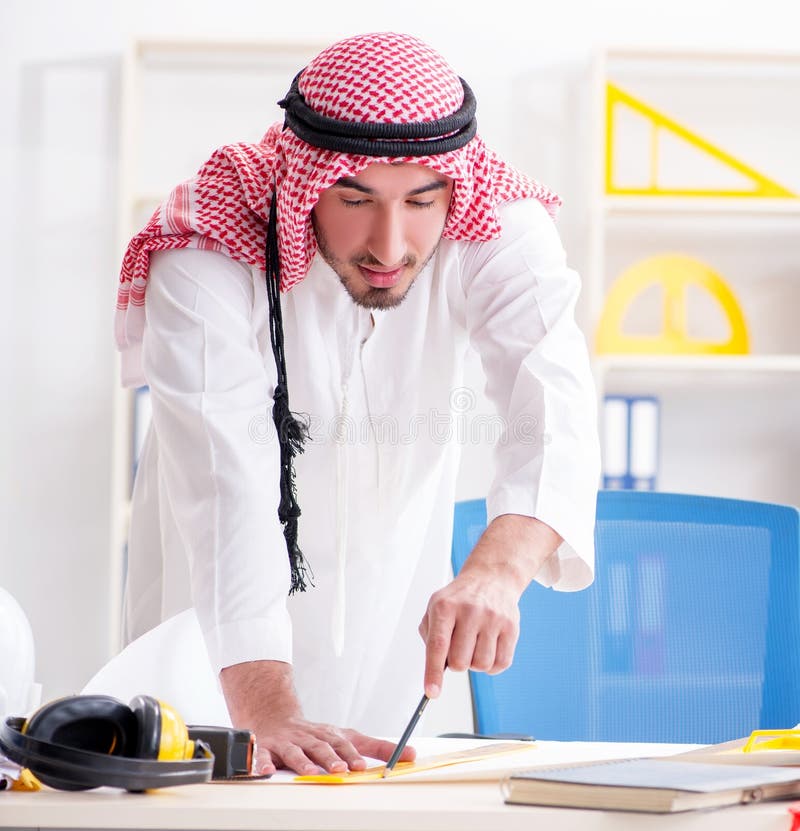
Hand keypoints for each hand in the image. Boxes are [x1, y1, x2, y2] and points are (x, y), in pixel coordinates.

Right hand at [220, 660, 415, 774]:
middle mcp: (310, 737)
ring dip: (303, 763)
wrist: (275, 717)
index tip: (362, 766)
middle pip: (322, 747)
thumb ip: (377, 747)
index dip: (353, 754)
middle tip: (341, 769)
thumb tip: (411, 754)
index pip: (344, 744)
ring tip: (311, 773)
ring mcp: (288, 743)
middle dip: (331, 758)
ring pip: (295, 752)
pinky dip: (262, 762)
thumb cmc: (315, 734)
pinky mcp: (267, 748)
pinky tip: (266, 771)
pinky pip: (262, 755)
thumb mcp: (347, 737)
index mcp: (330, 735)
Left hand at [419, 514, 561, 697]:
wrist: (491, 578)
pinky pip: (501, 664)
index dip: (433, 672)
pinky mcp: (511, 627)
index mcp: (445, 606)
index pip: (438, 646)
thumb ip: (430, 636)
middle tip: (458, 646)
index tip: (432, 692)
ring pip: (481, 666)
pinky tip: (488, 647)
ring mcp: (492, 618)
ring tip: (474, 644)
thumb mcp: (435, 606)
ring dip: (475, 663)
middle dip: (456, 663)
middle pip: (459, 663)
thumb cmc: (459, 598)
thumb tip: (436, 669)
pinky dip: (492, 665)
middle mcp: (470, 610)